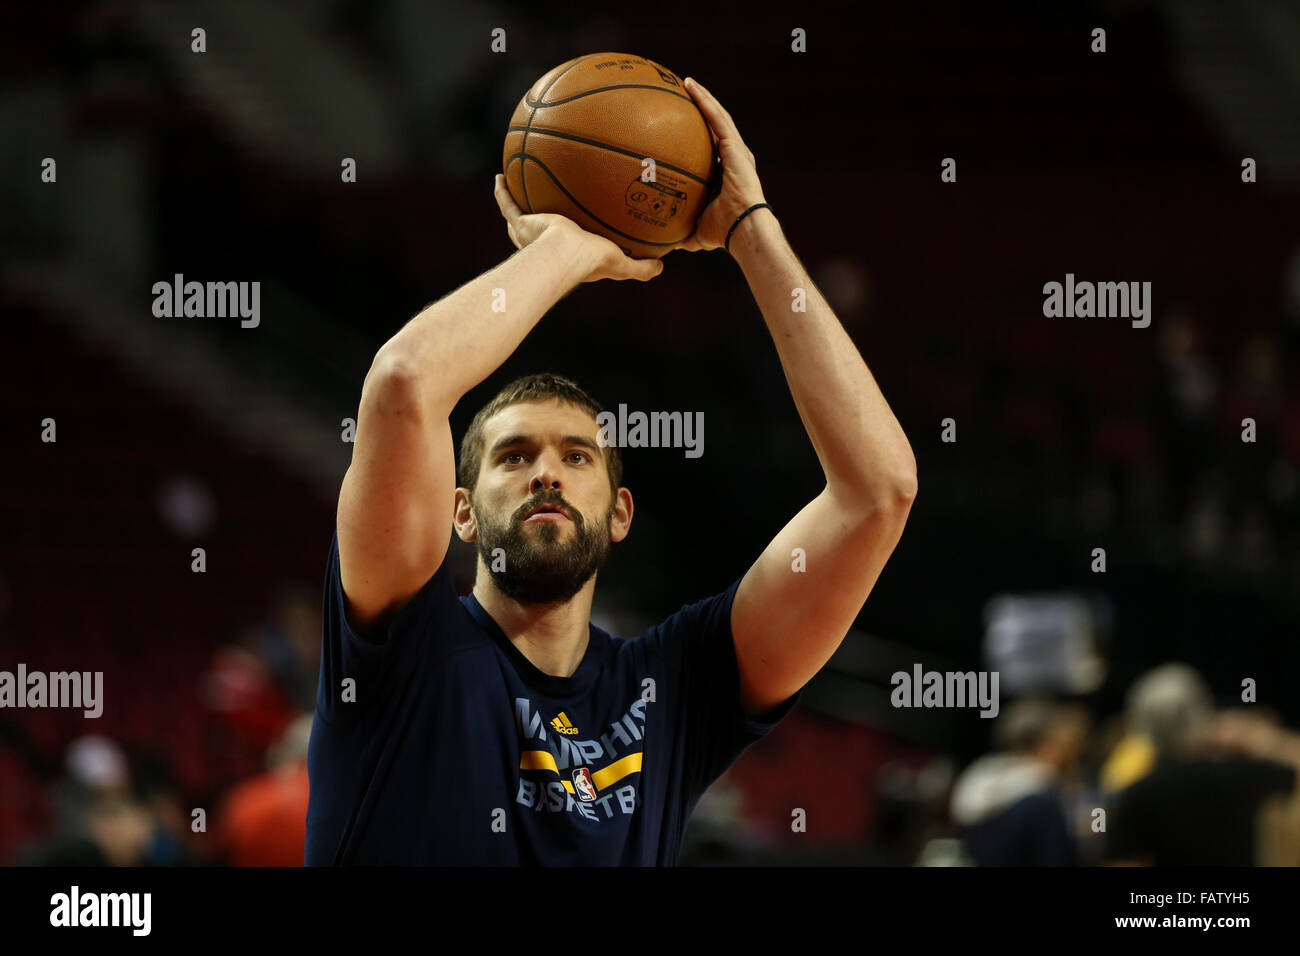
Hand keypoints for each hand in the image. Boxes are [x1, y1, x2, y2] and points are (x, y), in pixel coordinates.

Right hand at [493, 174, 662, 281]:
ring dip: (517, 203)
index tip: (570, 228)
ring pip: (519, 216)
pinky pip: (507, 204)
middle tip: (541, 204)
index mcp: (566, 254)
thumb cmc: (593, 262)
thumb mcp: (623, 265)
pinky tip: (500, 176)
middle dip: (536, 220)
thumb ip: (641, 267)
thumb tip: (661, 265)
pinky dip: (502, 191)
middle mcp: (544, 245)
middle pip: (537, 231)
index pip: (564, 246)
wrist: (566, 255)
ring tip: (516, 185)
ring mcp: (529, 233)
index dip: (566, 238)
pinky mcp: (520, 222)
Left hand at [674, 77, 766, 252]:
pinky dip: (704, 100)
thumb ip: (680, 232)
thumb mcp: (695, 232)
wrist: (742, 228)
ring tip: (685, 82)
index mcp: (725, 173)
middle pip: (714, 126)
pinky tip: (690, 86)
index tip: (681, 126)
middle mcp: (732, 157)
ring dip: (701, 98)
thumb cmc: (723, 233)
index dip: (697, 136)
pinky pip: (717, 117)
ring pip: (716, 116)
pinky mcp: (735, 145)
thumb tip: (663, 244)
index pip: (709, 149)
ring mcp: (735, 150)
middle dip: (700, 109)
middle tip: (681, 95)